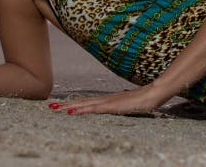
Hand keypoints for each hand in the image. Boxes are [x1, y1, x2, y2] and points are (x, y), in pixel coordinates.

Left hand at [48, 83, 172, 115]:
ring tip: (57, 109)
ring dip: (71, 107)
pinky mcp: (113, 106)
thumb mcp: (129, 106)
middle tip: (51, 107)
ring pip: (86, 105)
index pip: (88, 102)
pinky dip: (82, 110)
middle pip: (83, 102)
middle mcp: (106, 99)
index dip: (75, 103)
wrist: (155, 93)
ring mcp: (109, 102)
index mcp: (109, 100)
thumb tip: (117, 108)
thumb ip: (121, 106)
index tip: (62, 105)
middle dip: (67, 104)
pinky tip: (73, 112)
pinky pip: (94, 109)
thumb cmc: (144, 100)